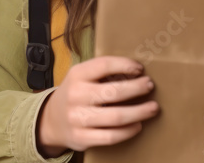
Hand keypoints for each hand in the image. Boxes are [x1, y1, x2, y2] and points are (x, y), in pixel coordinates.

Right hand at [36, 56, 158, 156]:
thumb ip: (103, 72)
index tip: (140, 68)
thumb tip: (136, 71)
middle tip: (150, 86)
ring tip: (153, 108)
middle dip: (137, 88)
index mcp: (77, 75)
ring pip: (116, 116)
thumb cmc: (76, 94)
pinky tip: (138, 125)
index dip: (125, 65)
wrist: (51, 120)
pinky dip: (128, 131)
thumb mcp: (82, 76)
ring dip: (139, 112)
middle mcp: (76, 96)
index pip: (104, 65)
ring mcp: (77, 118)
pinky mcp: (81, 138)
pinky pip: (110, 136)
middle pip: (113, 92)